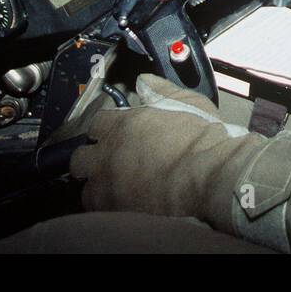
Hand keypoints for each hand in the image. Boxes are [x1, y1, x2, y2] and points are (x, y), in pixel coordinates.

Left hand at [71, 74, 263, 220]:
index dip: (106, 129)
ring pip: (86, 186)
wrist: (211, 176)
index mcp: (122, 124)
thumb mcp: (187, 102)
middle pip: (80, 157)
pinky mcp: (114, 210)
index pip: (96, 123)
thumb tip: (143, 81)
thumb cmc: (202, 138)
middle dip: (92, 158)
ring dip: (97, 184)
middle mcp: (108, 153)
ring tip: (116, 186)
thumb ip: (160, 91)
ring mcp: (108, 184)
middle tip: (111, 162)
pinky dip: (107, 205)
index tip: (116, 134)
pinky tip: (124, 202)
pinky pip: (98, 208)